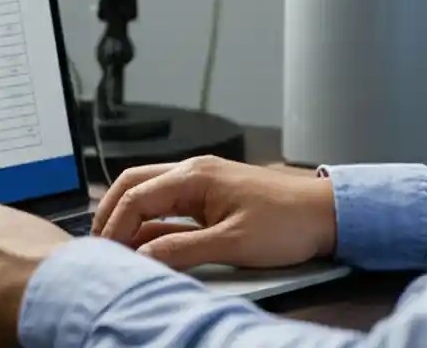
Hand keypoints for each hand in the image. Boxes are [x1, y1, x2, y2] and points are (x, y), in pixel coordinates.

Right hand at [92, 156, 337, 270]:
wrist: (327, 213)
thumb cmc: (288, 222)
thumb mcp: (233, 244)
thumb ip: (183, 250)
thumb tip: (144, 256)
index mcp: (194, 176)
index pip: (136, 196)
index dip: (116, 226)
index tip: (107, 252)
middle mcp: (193, 171)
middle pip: (134, 184)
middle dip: (112, 212)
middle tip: (100, 243)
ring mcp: (202, 182)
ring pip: (150, 192)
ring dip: (131, 216)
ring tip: (118, 245)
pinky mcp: (212, 195)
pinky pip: (170, 205)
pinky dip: (153, 222)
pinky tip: (149, 243)